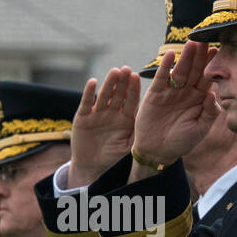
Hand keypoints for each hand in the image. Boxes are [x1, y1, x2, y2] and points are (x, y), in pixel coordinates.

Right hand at [69, 67, 140, 187]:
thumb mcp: (128, 147)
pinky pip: (87, 103)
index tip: (137, 77)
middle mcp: (112, 112)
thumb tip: (153, 123)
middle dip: (122, 82)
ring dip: (109, 83)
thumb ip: (137, 135)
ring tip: (114, 72)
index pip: (131, 100)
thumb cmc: (112, 157)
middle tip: (127, 69)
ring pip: (104, 95)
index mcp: (125, 118)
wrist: (92, 167)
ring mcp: (97, 113)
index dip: (133, 89)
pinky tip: (93, 82)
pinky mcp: (82, 117)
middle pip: (118, 94)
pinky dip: (89, 93)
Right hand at [130, 42, 219, 170]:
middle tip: (204, 39)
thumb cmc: (182, 142)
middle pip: (194, 70)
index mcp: (199, 98)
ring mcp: (170, 91)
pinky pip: (161, 78)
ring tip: (190, 43)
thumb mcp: (200, 129)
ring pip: (179, 70)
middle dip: (199, 55)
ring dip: (185, 57)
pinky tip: (171, 54)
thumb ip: (210, 113)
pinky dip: (165, 66)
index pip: (207, 78)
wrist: (158, 151)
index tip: (217, 50)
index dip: (211, 65)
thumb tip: (213, 95)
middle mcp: (186, 91)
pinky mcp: (155, 93)